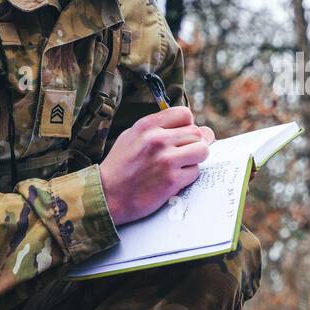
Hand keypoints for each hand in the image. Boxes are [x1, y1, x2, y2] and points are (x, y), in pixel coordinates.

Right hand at [99, 107, 214, 223]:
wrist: (107, 195)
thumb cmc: (120, 166)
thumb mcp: (131, 136)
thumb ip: (158, 128)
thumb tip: (193, 127)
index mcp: (147, 126)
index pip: (184, 113)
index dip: (188, 124)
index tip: (183, 135)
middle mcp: (157, 140)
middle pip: (197, 132)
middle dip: (196, 143)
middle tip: (186, 153)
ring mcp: (166, 160)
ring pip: (202, 150)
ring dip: (196, 158)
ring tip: (183, 164)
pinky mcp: (172, 180)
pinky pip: (195, 172)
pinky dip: (188, 176)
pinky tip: (175, 179)